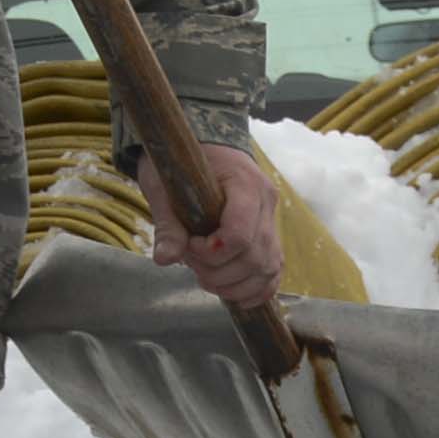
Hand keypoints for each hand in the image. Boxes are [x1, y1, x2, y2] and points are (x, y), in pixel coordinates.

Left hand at [141, 143, 288, 315]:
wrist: (203, 144)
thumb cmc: (181, 161)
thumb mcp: (164, 185)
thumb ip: (167, 224)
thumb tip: (165, 259)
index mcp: (244, 183)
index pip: (240, 234)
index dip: (212, 253)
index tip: (190, 246)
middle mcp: (266, 202)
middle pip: (255, 257)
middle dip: (219, 272)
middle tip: (191, 261)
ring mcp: (272, 220)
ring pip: (267, 269)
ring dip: (234, 285)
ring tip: (205, 276)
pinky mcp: (271, 236)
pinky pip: (274, 272)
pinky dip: (255, 289)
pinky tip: (232, 293)